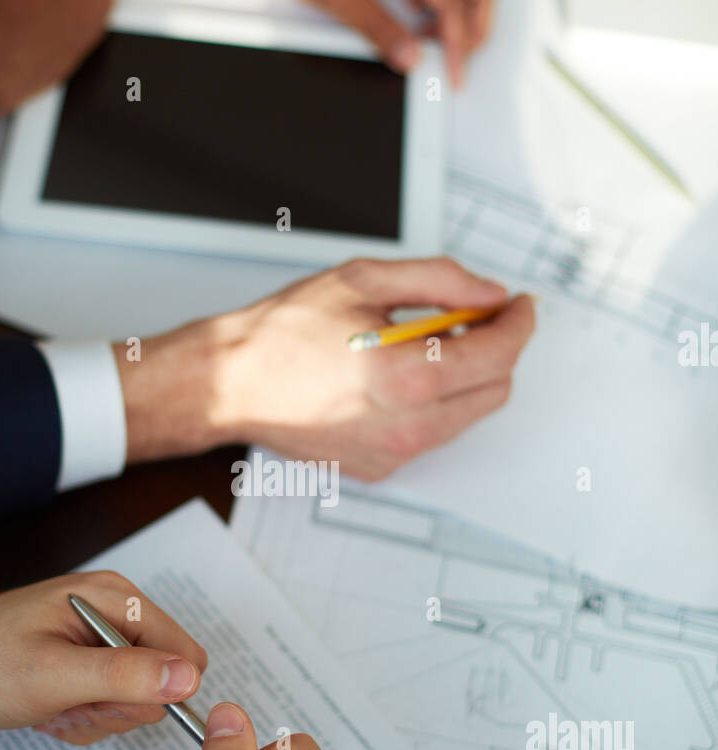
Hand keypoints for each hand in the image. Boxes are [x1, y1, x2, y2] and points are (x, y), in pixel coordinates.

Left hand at [0, 573, 205, 743]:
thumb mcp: (55, 675)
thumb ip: (126, 676)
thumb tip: (189, 678)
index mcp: (114, 597)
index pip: (183, 654)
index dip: (152, 691)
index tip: (105, 699)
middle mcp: (113, 611)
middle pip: (158, 681)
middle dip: (111, 707)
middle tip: (66, 703)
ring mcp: (98, 637)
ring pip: (131, 700)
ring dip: (90, 715)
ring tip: (48, 704)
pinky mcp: (84, 660)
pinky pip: (106, 704)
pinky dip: (76, 717)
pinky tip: (44, 708)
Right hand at [115, 258, 534, 480]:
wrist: (231, 385)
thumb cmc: (282, 334)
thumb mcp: (364, 280)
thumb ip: (438, 280)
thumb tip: (486, 293)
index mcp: (407, 377)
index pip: (499, 355)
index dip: (518, 323)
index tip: (517, 306)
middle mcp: (406, 426)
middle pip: (494, 391)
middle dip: (496, 350)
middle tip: (473, 319)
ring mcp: (393, 455)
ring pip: (465, 416)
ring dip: (464, 378)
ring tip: (425, 344)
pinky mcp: (378, 470)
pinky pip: (430, 435)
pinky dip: (431, 404)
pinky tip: (395, 377)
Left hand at [189, 0, 494, 82]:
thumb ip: (379, 30)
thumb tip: (409, 58)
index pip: (452, 2)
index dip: (458, 45)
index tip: (454, 74)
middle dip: (475, 29)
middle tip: (460, 62)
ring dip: (460, 16)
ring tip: (436, 47)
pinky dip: (443, 3)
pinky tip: (419, 22)